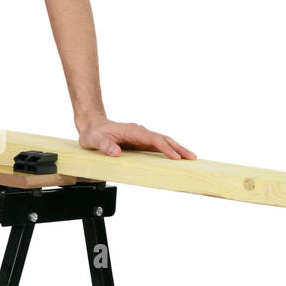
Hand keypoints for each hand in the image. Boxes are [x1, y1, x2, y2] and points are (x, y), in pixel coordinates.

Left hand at [77, 116, 195, 159]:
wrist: (93, 126)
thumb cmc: (94, 134)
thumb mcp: (94, 141)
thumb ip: (105, 146)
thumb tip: (116, 152)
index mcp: (133, 131)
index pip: (153, 139)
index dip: (165, 148)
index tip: (175, 157)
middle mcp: (140, 133)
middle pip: (164, 139)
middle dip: (179, 148)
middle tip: (192, 158)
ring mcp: (142, 137)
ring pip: (164, 142)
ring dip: (177, 149)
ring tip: (190, 158)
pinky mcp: (142, 143)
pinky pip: (158, 146)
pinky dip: (169, 151)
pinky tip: (177, 158)